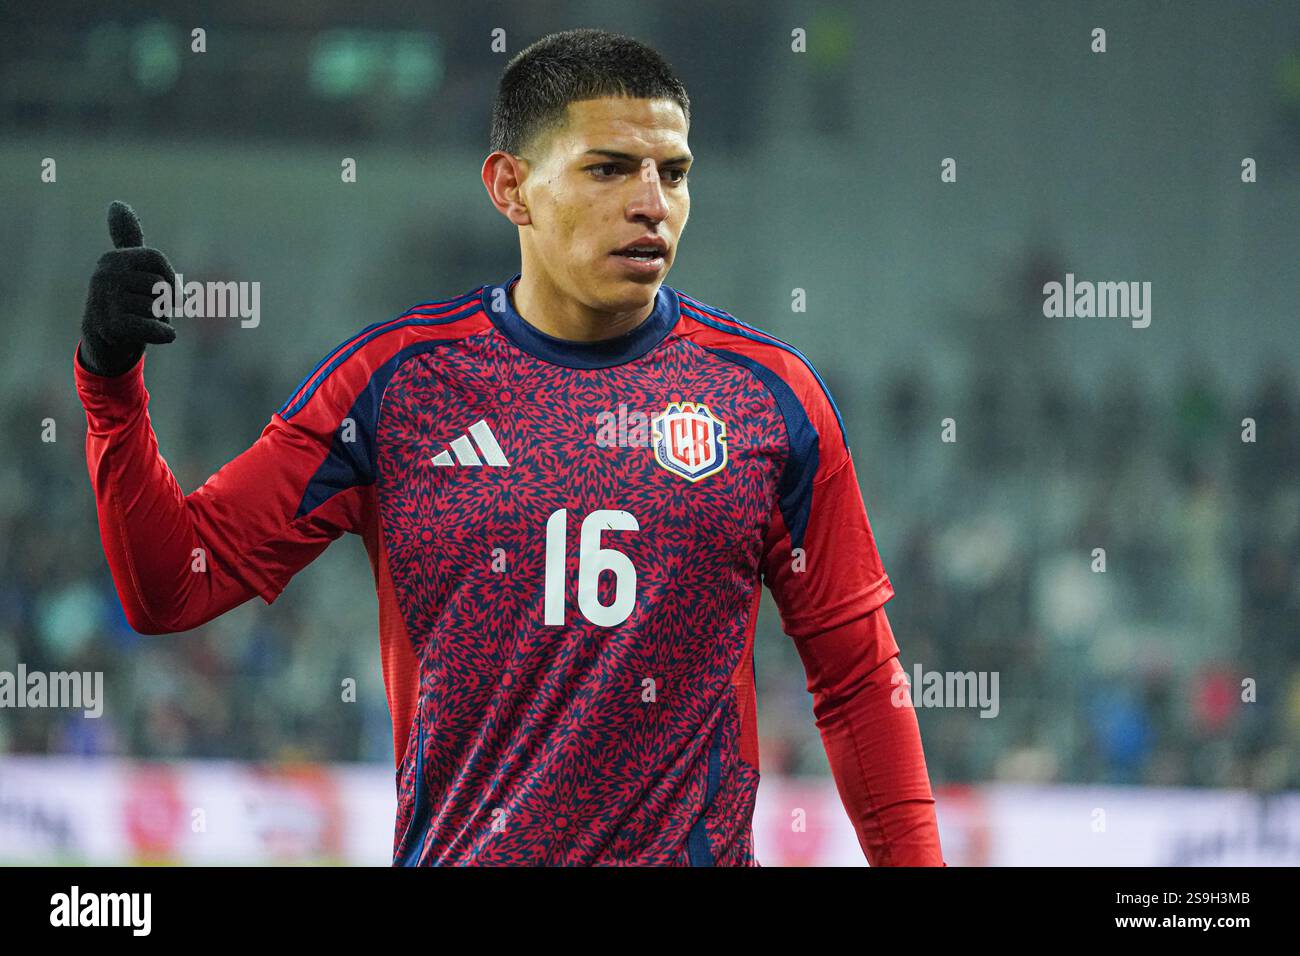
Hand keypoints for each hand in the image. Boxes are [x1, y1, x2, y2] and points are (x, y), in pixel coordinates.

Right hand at [78, 201, 177, 375]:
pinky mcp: (111, 327)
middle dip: (162, 303)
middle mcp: (104, 275)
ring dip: (159, 319)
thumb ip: (127, 238)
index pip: (156, 259)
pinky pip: (155, 328)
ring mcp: (105, 300)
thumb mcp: (128, 268)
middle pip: (160, 285)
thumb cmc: (124, 303)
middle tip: (143, 311)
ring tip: (140, 322)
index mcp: (112, 259)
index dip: (171, 278)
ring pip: (158, 307)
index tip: (166, 291)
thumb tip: (117, 203)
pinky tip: (160, 336)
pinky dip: (164, 334)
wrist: (105, 346)